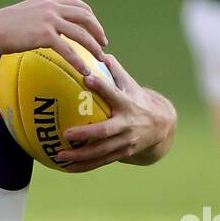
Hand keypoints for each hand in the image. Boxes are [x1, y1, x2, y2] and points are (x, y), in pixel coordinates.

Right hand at [0, 0, 106, 73]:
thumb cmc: (1, 27)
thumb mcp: (24, 14)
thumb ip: (37, 16)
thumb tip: (42, 28)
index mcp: (48, 0)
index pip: (77, 4)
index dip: (90, 16)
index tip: (94, 27)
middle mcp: (52, 7)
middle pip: (85, 16)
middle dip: (97, 30)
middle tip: (103, 43)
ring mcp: (49, 20)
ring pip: (81, 33)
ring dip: (94, 46)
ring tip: (100, 58)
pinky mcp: (45, 35)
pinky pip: (68, 50)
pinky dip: (79, 61)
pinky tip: (85, 70)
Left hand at [56, 54, 176, 170]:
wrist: (162, 127)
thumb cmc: (139, 101)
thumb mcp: (132, 85)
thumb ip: (116, 72)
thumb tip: (101, 54)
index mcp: (128, 104)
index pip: (114, 93)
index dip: (102, 86)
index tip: (87, 78)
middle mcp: (127, 125)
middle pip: (105, 132)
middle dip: (86, 134)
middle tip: (66, 133)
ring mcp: (125, 142)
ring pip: (101, 152)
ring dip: (80, 156)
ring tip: (59, 155)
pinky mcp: (122, 154)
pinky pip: (101, 162)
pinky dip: (84, 166)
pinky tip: (67, 167)